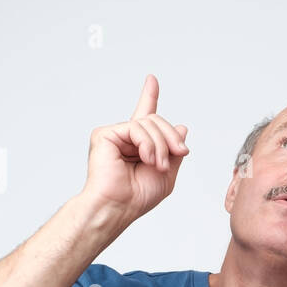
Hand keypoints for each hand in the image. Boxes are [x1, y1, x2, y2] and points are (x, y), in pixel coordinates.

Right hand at [81, 74, 188, 223]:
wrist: (119, 206)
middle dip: (171, 137)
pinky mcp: (105, 134)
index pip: (145, 116)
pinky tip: (146, 158)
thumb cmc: (138, 197)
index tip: (152, 80)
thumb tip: (181, 127)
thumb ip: (173, 151)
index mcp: (138, 146)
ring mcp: (115, 135)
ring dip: (161, 145)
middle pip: (156, 120)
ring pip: (149, 123)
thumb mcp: (167, 174)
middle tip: (180, 153)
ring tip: (157, 165)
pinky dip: (147, 143)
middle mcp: (125, 138)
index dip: (149, 97)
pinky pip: (136, 127)